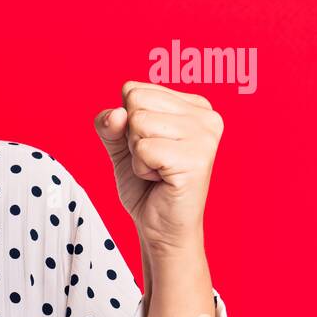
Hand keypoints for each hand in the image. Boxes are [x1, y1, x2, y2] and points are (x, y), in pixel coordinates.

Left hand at [93, 81, 223, 255]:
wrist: (160, 227)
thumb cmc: (145, 186)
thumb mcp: (120, 145)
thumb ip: (110, 123)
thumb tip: (117, 114)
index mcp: (193, 105)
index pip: (133, 89)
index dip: (127, 123)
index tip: (149, 146)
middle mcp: (206, 116)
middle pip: (135, 102)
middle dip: (131, 137)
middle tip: (153, 161)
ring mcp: (205, 136)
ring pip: (138, 122)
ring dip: (137, 154)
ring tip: (158, 170)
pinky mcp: (197, 159)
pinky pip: (144, 149)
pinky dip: (142, 168)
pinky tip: (161, 179)